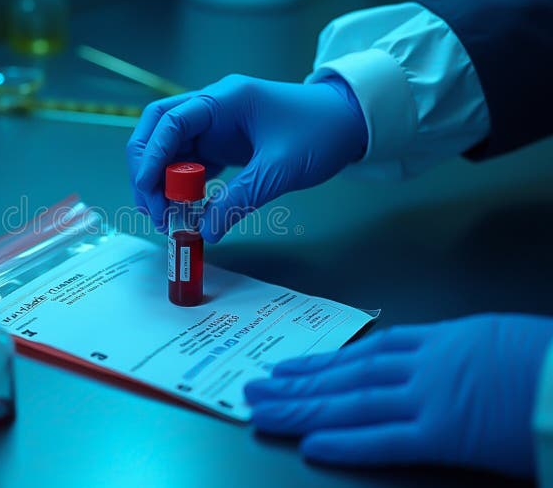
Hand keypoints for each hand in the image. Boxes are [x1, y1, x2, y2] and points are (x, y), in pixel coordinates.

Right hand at [125, 74, 367, 241]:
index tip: (147, 190)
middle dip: (146, 168)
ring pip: (170, 150)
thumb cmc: (320, 131)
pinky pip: (190, 164)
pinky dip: (181, 187)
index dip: (152, 155)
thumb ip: (240, 198)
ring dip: (161, 182)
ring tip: (165, 217)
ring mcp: (214, 126)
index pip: (170, 120)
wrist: (349, 122)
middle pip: (158, 131)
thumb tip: (205, 231)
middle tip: (151, 208)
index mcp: (224, 99)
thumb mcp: (281, 167)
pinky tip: (184, 210)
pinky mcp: (221, 144)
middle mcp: (212, 108)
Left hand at [244, 314, 552, 476]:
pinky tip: (311, 444)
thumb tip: (436, 356)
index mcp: (435, 341)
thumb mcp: (492, 337)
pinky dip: (346, 442)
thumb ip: (453, 348)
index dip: (323, 363)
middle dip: (296, 384)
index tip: (291, 368)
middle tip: (255, 389)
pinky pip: (384, 440)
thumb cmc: (543, 356)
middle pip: (344, 376)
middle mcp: (420, 367)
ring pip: (351, 403)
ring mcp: (428, 399)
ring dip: (303, 407)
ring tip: (264, 410)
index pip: (364, 355)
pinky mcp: (444, 435)